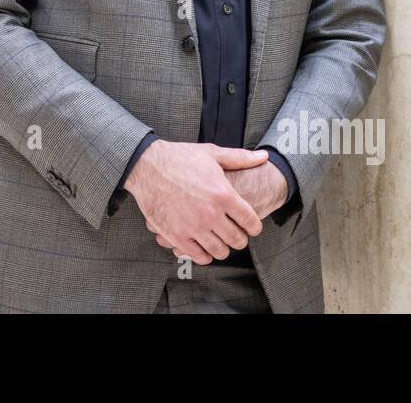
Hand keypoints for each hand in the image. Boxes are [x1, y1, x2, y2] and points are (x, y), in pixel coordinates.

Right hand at [148, 156, 286, 257]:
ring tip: (221, 241)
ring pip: (220, 251)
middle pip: (237, 240)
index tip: (252, 227)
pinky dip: (205, 255)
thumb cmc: (179, 158)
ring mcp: (193, 227)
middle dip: (240, 239)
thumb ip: (240, 158)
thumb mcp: (212, 153)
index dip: (254, 226)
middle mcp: (211, 214)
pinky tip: (204, 247)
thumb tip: (262, 157)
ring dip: (223, 248)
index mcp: (223, 194)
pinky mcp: (177, 236)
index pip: (250, 221)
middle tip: (236, 234)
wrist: (147, 166)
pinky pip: (199, 256)